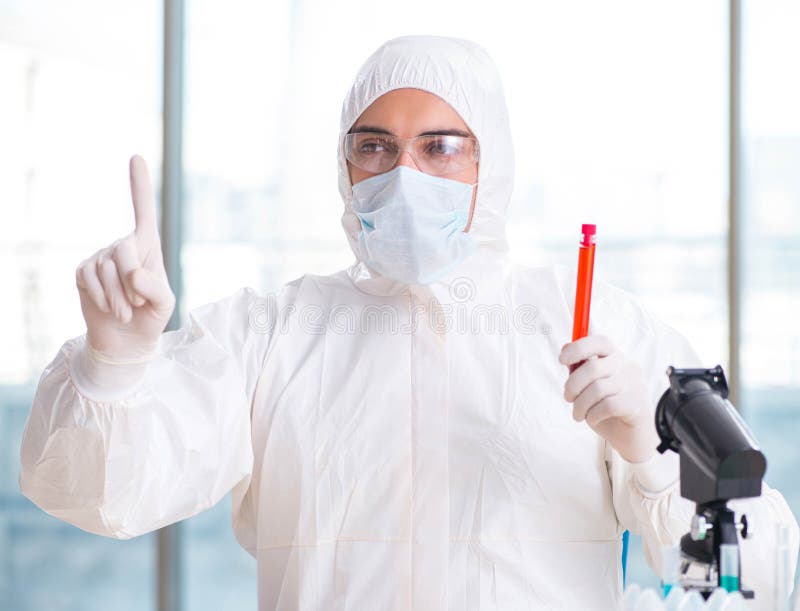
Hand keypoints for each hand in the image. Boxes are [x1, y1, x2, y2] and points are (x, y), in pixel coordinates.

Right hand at [75, 155, 174, 360]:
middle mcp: (123, 245)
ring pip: (106, 270)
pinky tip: (109, 308)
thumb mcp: (164, 304)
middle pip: (123, 249)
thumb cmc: (151, 317)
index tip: (136, 157)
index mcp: (148, 246)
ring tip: (126, 313)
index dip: (139, 185)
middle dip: (132, 282)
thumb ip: (155, 287)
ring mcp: (100, 257)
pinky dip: (102, 298)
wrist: (126, 340)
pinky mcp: (83, 271)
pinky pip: (89, 279)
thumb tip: (133, 272)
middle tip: (137, 305)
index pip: (144, 212)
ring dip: (118, 298)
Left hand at [559, 334, 658, 462]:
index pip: (600, 343)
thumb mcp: (589, 387)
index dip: (579, 347)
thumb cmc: (607, 409)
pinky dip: (592, 414)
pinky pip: (607, 406)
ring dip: (580, 404)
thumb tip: (564, 350)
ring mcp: (635, 385)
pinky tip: (592, 419)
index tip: (562, 360)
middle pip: (593, 367)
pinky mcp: (636, 404)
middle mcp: (628, 368)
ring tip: (578, 414)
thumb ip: (579, 369)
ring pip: (598, 389)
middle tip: (568, 398)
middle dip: (572, 385)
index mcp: (616, 359)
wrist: (632, 437)